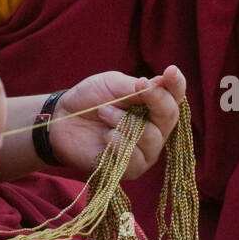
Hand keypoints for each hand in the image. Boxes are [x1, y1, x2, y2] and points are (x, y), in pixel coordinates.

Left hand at [49, 66, 186, 179]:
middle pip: (170, 116)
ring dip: (124, 122)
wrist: (61, 120)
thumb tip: (160, 83)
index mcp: (153, 105)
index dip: (176, 84)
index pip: (174, 96)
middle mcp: (155, 128)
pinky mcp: (131, 168)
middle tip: (139, 87)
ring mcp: (145, 150)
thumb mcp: (111, 84)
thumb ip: (135, 87)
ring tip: (104, 113)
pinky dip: (118, 142)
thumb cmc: (88, 99)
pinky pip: (135, 157)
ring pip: (151, 137)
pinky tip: (105, 136)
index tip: (170, 71)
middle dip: (155, 100)